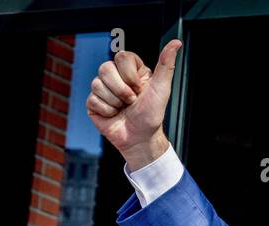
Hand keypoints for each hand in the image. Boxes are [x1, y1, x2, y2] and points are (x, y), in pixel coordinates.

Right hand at [86, 40, 181, 169]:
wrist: (140, 138)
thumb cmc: (152, 115)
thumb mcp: (162, 89)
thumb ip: (166, 65)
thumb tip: (176, 42)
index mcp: (131, 70)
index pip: (121, 56)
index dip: (130, 75)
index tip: (140, 89)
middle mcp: (115, 76)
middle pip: (105, 68)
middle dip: (122, 90)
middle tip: (132, 101)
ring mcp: (102, 88)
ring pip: (97, 84)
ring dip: (115, 102)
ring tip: (123, 109)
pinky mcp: (93, 102)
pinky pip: (93, 99)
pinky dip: (107, 110)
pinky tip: (114, 115)